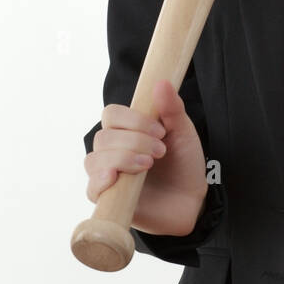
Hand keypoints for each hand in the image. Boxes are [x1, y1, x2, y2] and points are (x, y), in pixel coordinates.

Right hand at [85, 79, 207, 236]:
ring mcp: (109, 175)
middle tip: (160, 151)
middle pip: (103, 137)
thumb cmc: (184, 164)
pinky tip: (115, 178)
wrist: (192, 200)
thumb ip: (172, 109)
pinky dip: (100, 180)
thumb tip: (161, 82)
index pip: (111, 115)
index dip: (132, 119)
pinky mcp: (108, 199)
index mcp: (128, 131)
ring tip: (148, 165)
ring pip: (94, 160)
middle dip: (133, 141)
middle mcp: (113, 151)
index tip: (160, 130)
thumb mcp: (183, 133)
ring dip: (122, 158)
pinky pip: (91, 188)